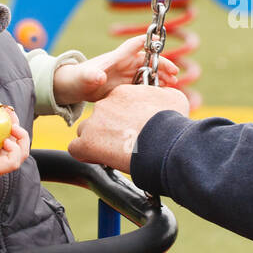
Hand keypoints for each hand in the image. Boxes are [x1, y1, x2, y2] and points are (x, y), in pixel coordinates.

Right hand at [0, 107, 30, 186]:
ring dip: (17, 130)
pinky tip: (3, 117)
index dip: (15, 151)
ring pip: (18, 146)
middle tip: (12, 124)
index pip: (12, 163)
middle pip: (21, 154)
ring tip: (9, 115)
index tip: (5, 140)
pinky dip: (10, 129)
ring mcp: (0, 158)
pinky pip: (10, 141)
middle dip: (22, 137)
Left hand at [54, 36, 178, 105]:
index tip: (159, 40)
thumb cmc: (75, 80)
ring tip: (173, 85)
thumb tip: (100, 76)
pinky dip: (153, 88)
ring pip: (147, 73)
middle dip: (162, 65)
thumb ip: (91, 77)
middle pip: (146, 60)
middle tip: (175, 74)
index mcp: (115, 58)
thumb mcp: (83, 79)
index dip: (147, 41)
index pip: (133, 46)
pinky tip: (161, 96)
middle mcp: (122, 65)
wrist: (70, 88)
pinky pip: (142, 86)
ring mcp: (123, 76)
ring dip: (160, 77)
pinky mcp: (123, 87)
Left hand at [69, 84, 189, 172]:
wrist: (166, 143)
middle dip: (110, 129)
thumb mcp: (174, 98)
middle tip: (126, 143)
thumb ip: (164, 94)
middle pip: (101, 117)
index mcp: (123, 93)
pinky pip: (77, 148)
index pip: (115, 103)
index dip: (122, 118)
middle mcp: (105, 103)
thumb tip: (164, 95)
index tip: (131, 129)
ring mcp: (94, 122)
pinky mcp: (87, 143)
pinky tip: (100, 159)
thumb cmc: (173, 123)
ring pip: (88, 131)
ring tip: (115, 152)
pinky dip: (86, 155)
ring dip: (98, 141)